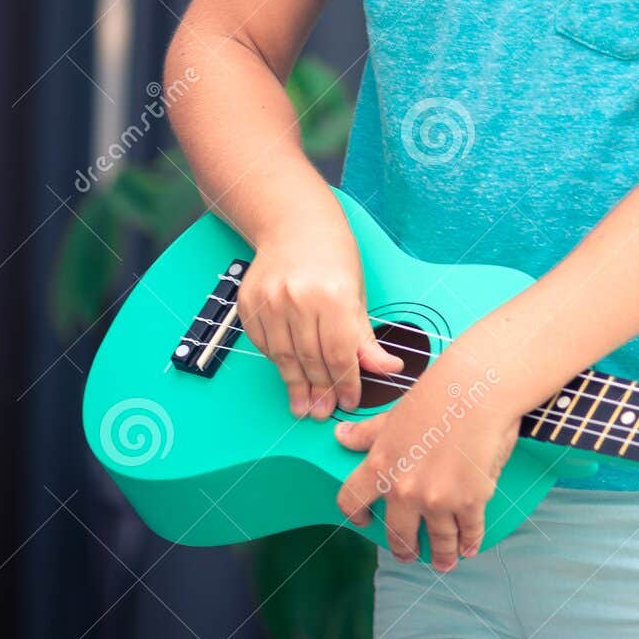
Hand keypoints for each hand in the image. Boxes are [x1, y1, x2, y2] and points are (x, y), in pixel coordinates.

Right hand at [237, 199, 401, 419]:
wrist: (294, 225)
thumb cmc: (333, 257)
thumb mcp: (358, 294)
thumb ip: (365, 338)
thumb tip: (389, 369)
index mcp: (334, 296)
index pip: (341, 353)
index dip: (346, 382)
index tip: (348, 401)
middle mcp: (299, 299)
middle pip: (311, 358)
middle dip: (319, 390)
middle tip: (322, 412)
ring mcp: (270, 301)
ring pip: (283, 356)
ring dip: (294, 385)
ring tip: (303, 406)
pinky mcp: (249, 304)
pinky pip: (263, 344)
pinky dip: (276, 360)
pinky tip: (286, 372)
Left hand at [334, 348, 519, 570]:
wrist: (477, 391)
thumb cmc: (436, 395)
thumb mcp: (393, 414)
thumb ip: (368, 433)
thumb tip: (340, 437)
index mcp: (380, 467)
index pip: (352, 501)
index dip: (356, 516)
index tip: (365, 522)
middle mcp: (403, 491)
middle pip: (397, 535)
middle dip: (404, 549)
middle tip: (410, 553)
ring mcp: (437, 501)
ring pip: (437, 542)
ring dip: (441, 556)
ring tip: (444, 561)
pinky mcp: (469, 503)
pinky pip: (468, 533)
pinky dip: (469, 543)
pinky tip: (469, 547)